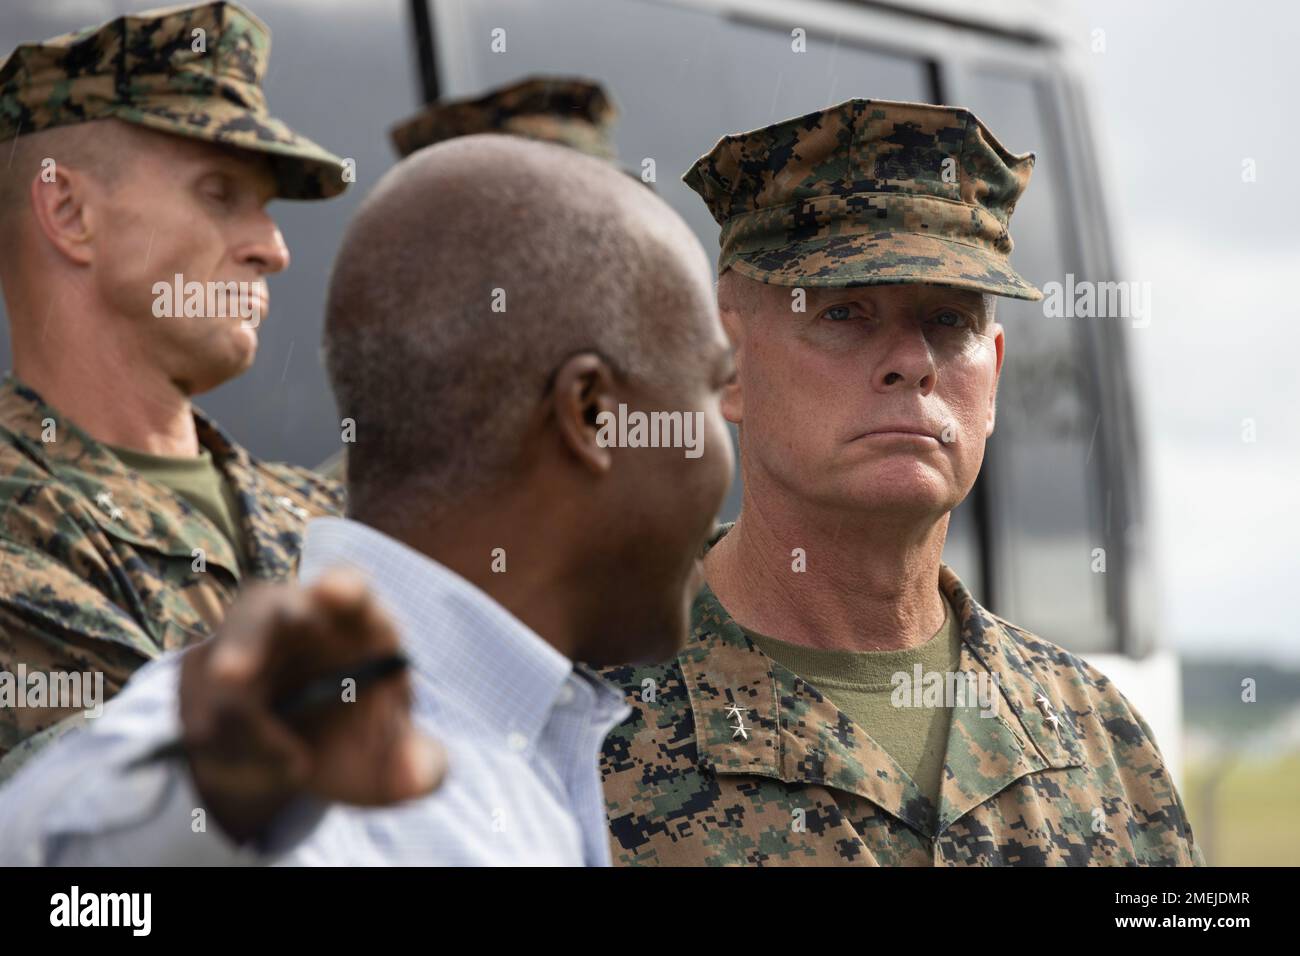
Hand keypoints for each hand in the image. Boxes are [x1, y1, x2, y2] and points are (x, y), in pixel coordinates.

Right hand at [178, 569, 444, 842]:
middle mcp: (294, 617)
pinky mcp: (202, 670)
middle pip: (262, 610)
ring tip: (294, 767)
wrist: (303, 760)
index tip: (337, 593)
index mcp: (355, 623)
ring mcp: (240, 640)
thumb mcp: (394, 764)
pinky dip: (226, 752)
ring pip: (219, 677)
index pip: (350, 587)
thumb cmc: (361, 742)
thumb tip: (419, 776)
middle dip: (245, 641)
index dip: (344, 588)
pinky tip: (256, 767)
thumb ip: (419, 768)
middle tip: (229, 676)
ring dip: (247, 735)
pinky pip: (197, 710)